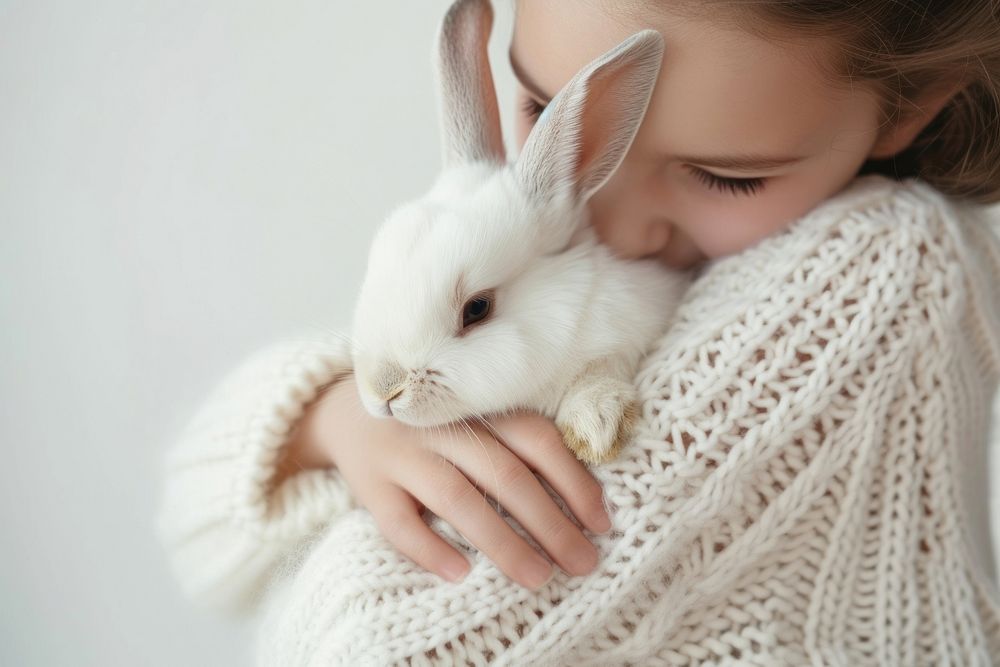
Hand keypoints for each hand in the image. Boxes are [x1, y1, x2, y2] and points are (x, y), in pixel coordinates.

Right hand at [286, 375, 611, 588]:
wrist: (343, 408)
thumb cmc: (435, 420)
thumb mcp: (476, 414)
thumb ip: (517, 440)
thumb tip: (585, 497)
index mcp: (478, 405)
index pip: (537, 439)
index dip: (573, 480)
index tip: (602, 522)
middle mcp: (443, 426)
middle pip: (505, 474)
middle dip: (550, 523)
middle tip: (583, 563)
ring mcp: (404, 453)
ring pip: (458, 499)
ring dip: (502, 542)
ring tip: (538, 577)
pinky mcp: (369, 484)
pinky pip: (399, 522)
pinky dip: (429, 548)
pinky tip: (460, 574)